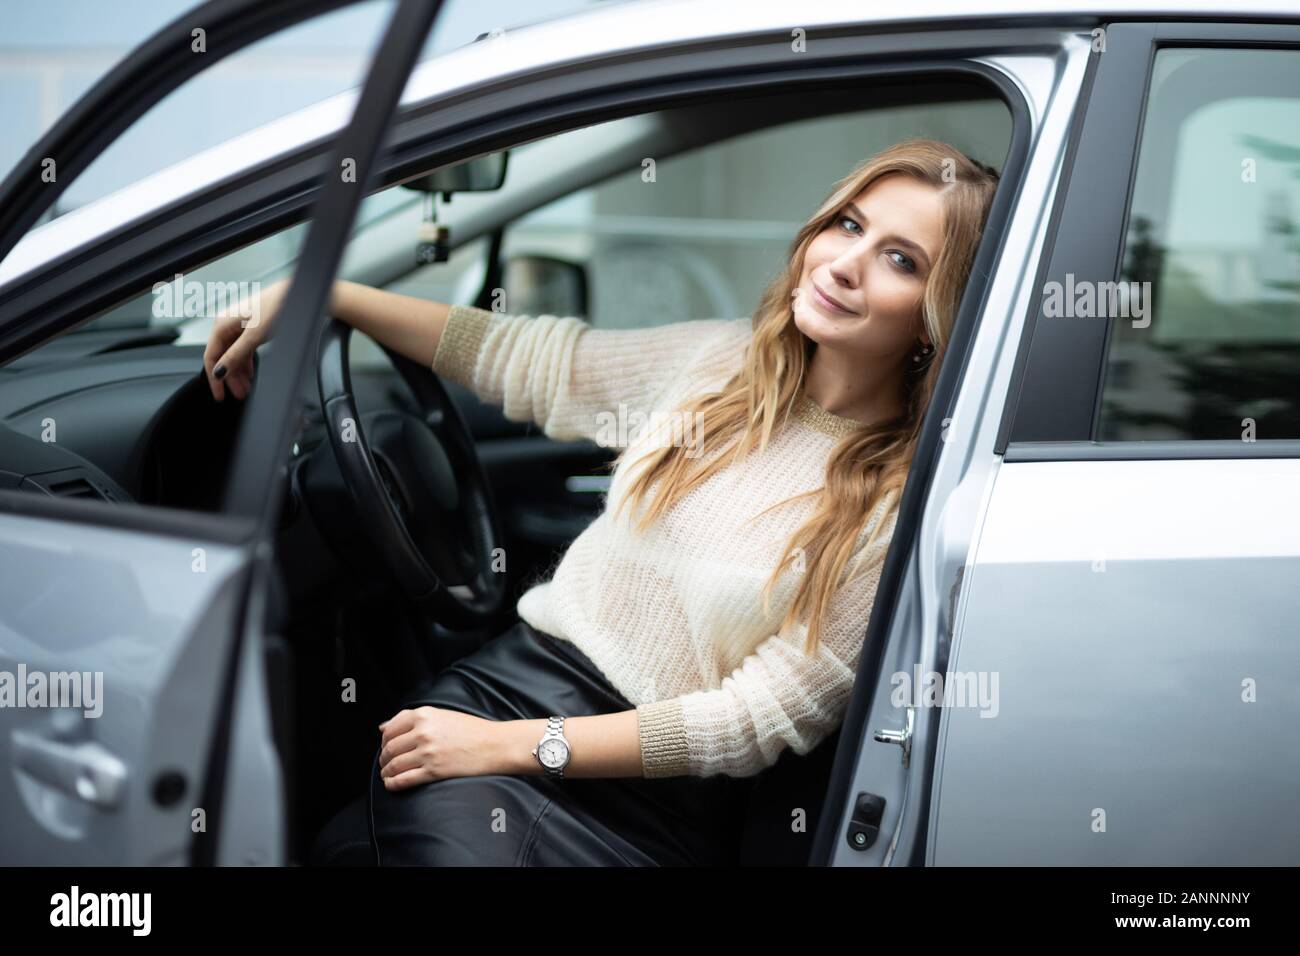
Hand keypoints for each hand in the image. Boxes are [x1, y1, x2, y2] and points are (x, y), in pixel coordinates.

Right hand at [202, 276, 290, 400]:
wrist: (296, 295)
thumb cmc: (275, 307)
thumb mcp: (254, 337)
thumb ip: (235, 356)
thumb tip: (219, 372)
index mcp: (222, 324)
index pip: (211, 356)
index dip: (214, 378)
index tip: (220, 395)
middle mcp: (227, 324)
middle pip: (222, 357)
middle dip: (230, 378)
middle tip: (239, 395)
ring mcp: (238, 326)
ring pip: (233, 355)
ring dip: (239, 373)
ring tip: (246, 389)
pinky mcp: (250, 328)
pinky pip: (243, 349)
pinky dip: (246, 363)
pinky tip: (250, 375)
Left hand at [377, 706, 503, 788]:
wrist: (495, 745)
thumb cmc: (472, 730)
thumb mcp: (441, 715)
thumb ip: (411, 719)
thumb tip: (382, 728)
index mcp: (424, 715)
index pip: (390, 729)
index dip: (384, 741)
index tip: (387, 747)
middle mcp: (423, 732)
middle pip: (389, 748)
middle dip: (384, 759)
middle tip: (386, 764)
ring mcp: (428, 752)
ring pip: (394, 765)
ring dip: (386, 772)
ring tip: (388, 775)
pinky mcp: (434, 771)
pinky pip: (403, 779)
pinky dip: (393, 784)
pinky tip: (392, 784)